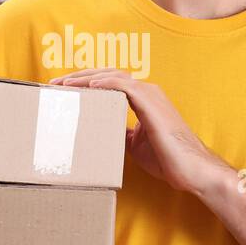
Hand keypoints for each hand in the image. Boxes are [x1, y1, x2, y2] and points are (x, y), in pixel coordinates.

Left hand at [48, 68, 228, 196]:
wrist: (191, 169)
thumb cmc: (168, 158)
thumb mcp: (135, 145)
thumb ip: (120, 133)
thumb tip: (102, 133)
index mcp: (143, 99)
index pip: (109, 84)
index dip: (85, 84)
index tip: (63, 92)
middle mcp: (146, 91)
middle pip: (107, 75)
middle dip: (78, 77)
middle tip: (55, 86)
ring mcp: (150, 95)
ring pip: (112, 76)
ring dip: (85, 78)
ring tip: (64, 85)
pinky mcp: (151, 103)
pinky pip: (124, 85)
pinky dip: (104, 83)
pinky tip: (88, 86)